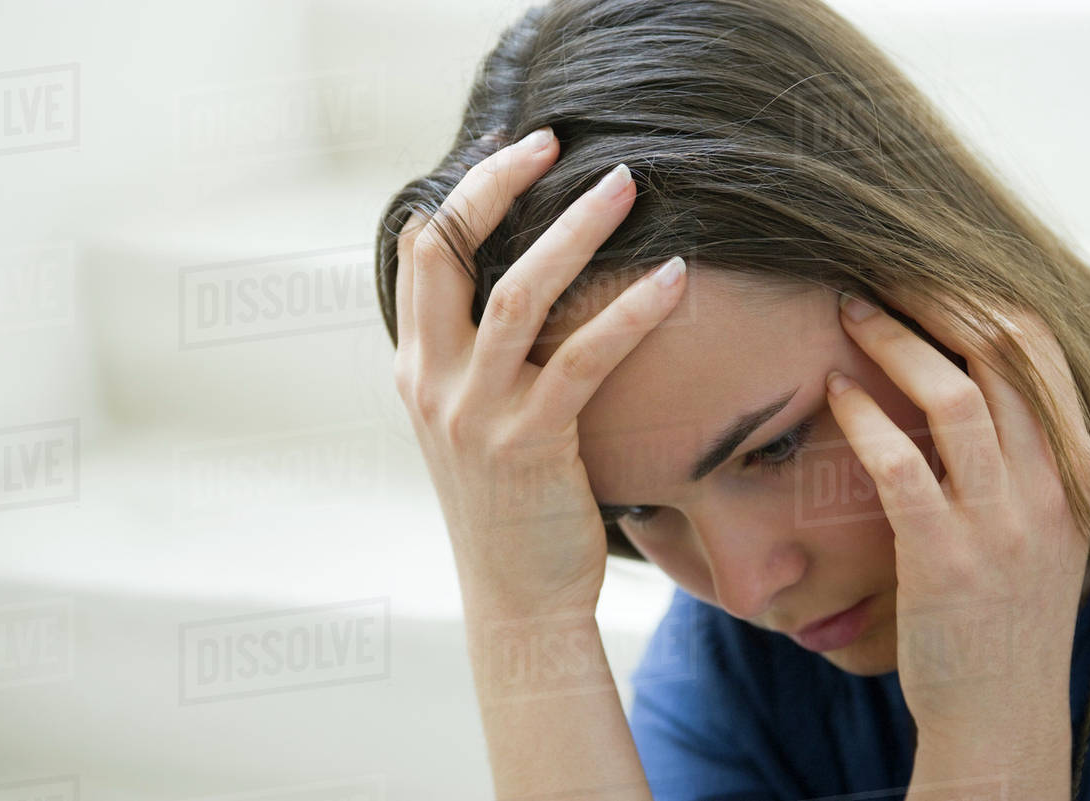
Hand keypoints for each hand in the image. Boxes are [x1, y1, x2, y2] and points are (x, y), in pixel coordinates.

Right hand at [392, 127, 687, 618]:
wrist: (516, 601)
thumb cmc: (509, 508)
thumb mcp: (469, 427)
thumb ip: (473, 363)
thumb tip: (516, 299)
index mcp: (415, 371)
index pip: (418, 255)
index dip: (459, 193)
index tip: (509, 152)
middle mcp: (431, 384)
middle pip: (449, 254)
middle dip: (496, 185)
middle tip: (554, 142)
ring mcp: (474, 414)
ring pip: (517, 294)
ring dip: (574, 230)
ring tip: (626, 184)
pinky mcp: (530, 445)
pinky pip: (582, 360)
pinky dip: (629, 312)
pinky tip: (675, 278)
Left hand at [825, 291, 1089, 738]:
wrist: (1001, 712)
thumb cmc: (1003, 610)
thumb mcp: (1037, 523)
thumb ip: (1015, 456)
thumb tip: (958, 380)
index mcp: (1075, 467)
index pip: (1039, 347)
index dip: (976, 293)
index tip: (920, 269)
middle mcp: (1050, 485)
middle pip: (1005, 351)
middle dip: (936, 296)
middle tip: (877, 269)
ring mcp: (1002, 523)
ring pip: (959, 396)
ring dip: (895, 343)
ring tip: (847, 311)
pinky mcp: (946, 559)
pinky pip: (904, 466)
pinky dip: (866, 418)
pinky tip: (834, 391)